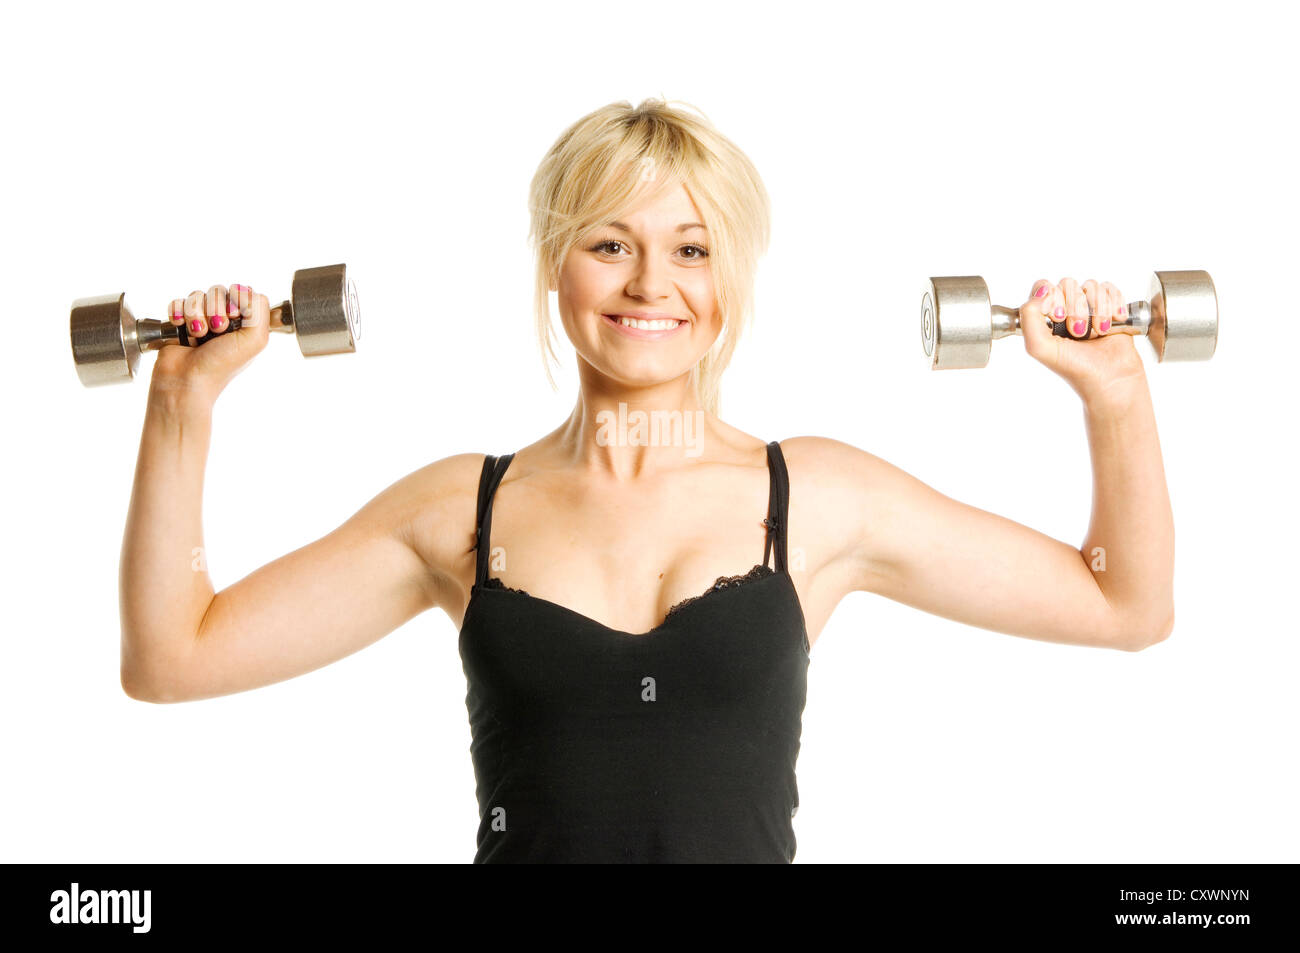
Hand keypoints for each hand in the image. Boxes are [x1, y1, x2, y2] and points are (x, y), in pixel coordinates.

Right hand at [150, 283, 270, 403]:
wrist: (185, 382)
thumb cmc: (221, 366)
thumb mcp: (255, 340)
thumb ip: (260, 310)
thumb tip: (243, 290)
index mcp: (246, 323)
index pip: (243, 292)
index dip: (236, 300)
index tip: (234, 317)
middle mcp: (225, 320)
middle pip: (220, 291)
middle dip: (215, 310)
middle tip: (216, 331)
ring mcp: (202, 320)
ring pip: (198, 295)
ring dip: (196, 315)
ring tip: (198, 336)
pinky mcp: (181, 322)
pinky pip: (179, 302)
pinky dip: (179, 315)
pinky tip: (183, 332)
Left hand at [1020, 276, 1147, 399]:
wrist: (1110, 380)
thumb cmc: (1075, 368)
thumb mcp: (1039, 347)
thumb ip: (1028, 317)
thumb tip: (1041, 290)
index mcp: (1045, 316)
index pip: (1043, 286)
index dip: (1052, 298)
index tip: (1058, 318)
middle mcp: (1066, 309)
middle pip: (1068, 284)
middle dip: (1076, 308)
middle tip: (1078, 332)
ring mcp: (1089, 308)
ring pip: (1091, 286)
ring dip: (1097, 310)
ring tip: (1098, 332)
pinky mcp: (1112, 308)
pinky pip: (1111, 290)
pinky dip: (1114, 307)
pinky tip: (1112, 326)